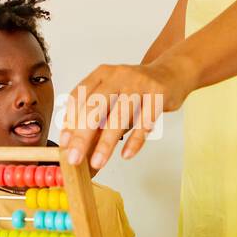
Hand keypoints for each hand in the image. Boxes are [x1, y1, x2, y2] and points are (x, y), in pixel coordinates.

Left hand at [58, 57, 192, 168]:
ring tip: (98, 163)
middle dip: (83, 135)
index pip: (80, 96)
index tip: (65, 143)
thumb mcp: (114, 95)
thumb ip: (98, 115)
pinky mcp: (158, 95)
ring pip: (120, 117)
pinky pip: (145, 122)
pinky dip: (135, 140)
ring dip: (107, 143)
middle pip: (96, 107)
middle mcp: (119, 76)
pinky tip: (126, 155)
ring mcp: (140, 84)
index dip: (70, 121)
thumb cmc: (137, 89)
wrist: (171, 72)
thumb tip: (79, 146)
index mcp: (102, 74)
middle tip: (74, 158)